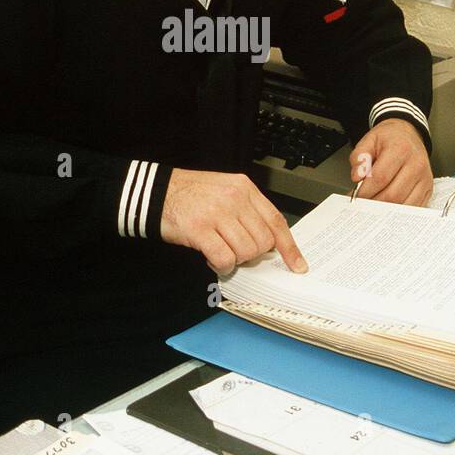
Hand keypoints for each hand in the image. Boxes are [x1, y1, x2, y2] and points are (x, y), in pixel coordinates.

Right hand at [160, 169, 307, 275]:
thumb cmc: (191, 194)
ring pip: (245, 252)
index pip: (276, 221)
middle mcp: (234, 198)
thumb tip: (268, 242)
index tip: (297, 265)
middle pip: (262, 241)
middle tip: (236, 252)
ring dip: (235, 260)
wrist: (156, 191)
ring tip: (220, 252)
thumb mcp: (225, 190)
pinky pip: (224, 258)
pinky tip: (211, 258)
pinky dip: (221, 266)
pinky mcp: (199, 229)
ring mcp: (217, 213)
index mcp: (244, 188)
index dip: (289, 247)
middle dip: (252, 255)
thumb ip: (247, 211)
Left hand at [349, 118, 433, 205]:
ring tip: (373, 205)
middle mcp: (416, 164)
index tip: (356, 195)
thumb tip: (357, 177)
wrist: (408, 135)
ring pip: (403, 205)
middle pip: (393, 195)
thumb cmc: (389, 139)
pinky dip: (398, 212)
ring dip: (385, 210)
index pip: (380, 177)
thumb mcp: (369, 140)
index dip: (365, 190)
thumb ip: (359, 157)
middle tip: (363, 203)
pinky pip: (413, 208)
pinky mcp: (428, 189)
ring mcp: (424, 178)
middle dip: (374, 203)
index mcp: (401, 149)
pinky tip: (387, 208)